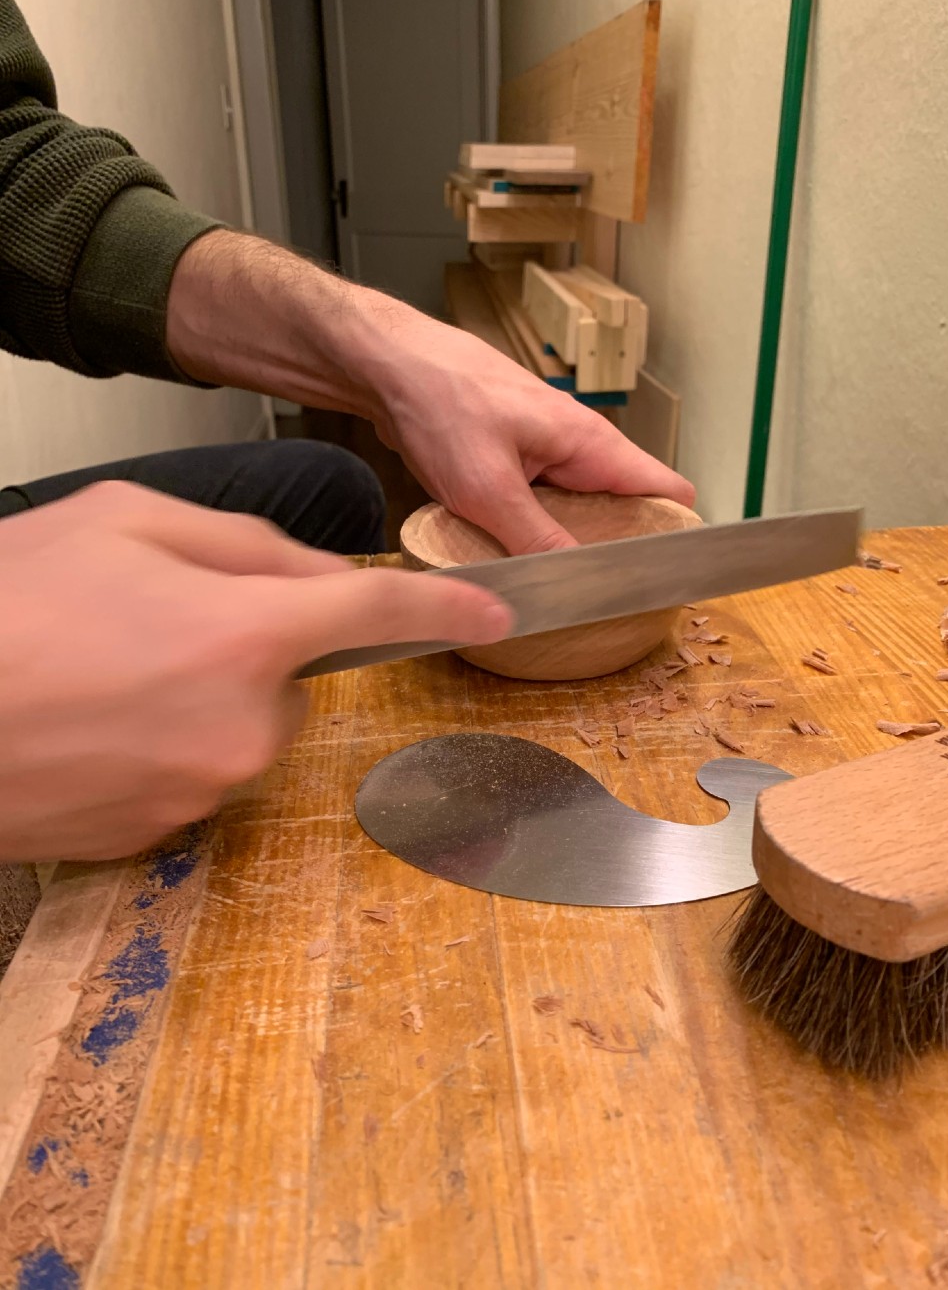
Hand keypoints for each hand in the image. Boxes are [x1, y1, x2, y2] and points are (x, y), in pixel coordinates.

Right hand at [0, 483, 509, 862]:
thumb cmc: (12, 606)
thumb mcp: (126, 522)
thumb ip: (244, 545)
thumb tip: (314, 576)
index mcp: (246, 632)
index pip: (379, 611)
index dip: (444, 607)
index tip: (494, 611)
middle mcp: (245, 724)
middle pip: (295, 673)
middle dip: (250, 643)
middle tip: (155, 619)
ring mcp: (206, 788)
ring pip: (246, 722)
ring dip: (204, 693)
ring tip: (107, 670)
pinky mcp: (165, 830)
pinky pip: (200, 768)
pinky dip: (169, 741)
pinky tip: (97, 718)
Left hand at [361, 312, 695, 554]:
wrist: (387, 364)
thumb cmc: (439, 403)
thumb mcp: (488, 489)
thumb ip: (537, 539)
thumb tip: (574, 582)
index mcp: (589, 443)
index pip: (668, 488)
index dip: (677, 534)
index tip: (664, 580)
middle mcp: (577, 445)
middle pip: (625, 507)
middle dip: (618, 550)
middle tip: (600, 598)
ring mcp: (546, 450)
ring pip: (580, 507)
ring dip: (571, 542)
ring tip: (558, 586)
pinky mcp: (515, 457)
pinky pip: (543, 502)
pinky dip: (536, 529)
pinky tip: (516, 556)